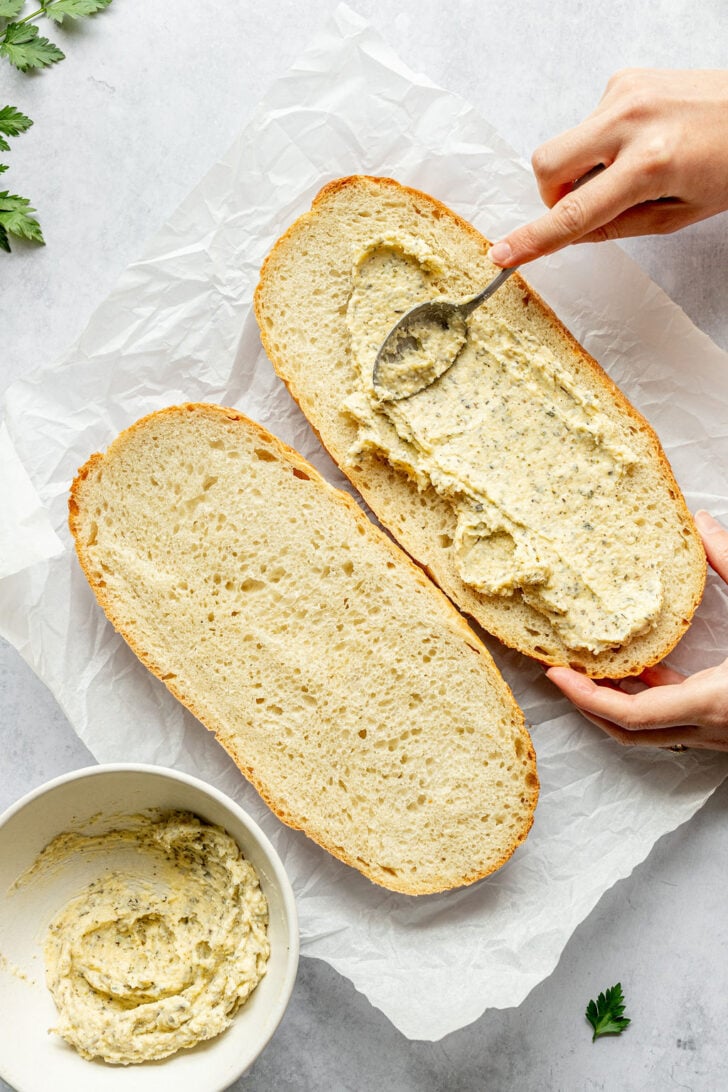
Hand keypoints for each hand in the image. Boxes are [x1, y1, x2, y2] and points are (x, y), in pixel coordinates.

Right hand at [489, 68, 727, 266]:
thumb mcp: (679, 214)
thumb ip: (618, 225)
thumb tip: (572, 230)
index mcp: (651, 164)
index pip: (575, 213)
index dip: (534, 239)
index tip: (503, 254)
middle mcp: (632, 121)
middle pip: (547, 166)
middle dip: (554, 194)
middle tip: (587, 203)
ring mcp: (626, 93)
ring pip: (567, 146)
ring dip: (585, 167)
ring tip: (632, 167)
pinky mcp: (626, 79)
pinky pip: (589, 124)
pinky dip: (603, 143)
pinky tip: (640, 142)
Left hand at [546, 511, 727, 750]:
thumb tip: (703, 523)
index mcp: (715, 703)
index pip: (630, 716)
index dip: (585, 698)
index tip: (556, 674)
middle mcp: (714, 730)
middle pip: (630, 734)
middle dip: (588, 704)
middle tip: (558, 672)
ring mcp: (724, 737)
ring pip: (654, 733)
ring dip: (619, 703)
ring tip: (591, 664)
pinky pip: (679, 723)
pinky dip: (654, 700)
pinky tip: (646, 667)